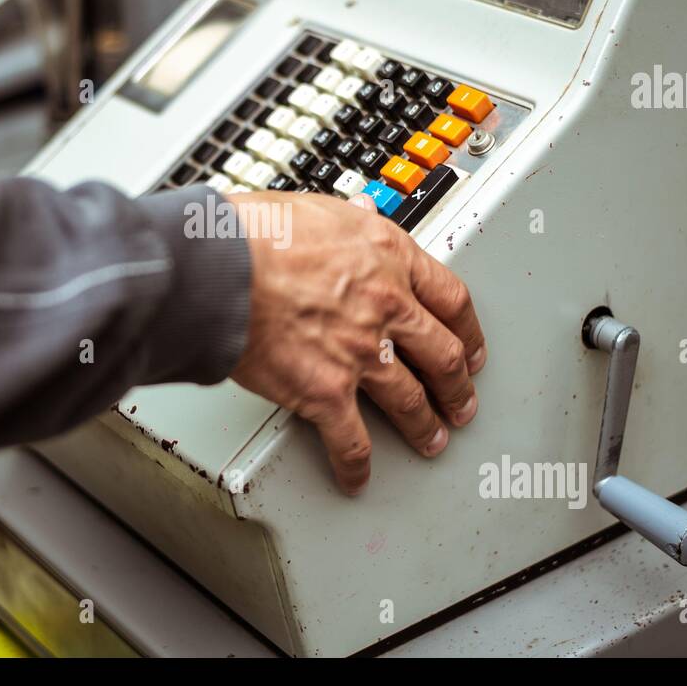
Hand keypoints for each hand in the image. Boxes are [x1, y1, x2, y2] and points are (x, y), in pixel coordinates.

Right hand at [230, 191, 485, 494]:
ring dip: (425, 425)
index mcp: (389, 257)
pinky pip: (351, 440)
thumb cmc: (253, 232)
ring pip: (410, 401)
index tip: (468, 344)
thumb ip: (352, 225)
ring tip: (431, 439)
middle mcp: (386, 305)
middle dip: (457, 384)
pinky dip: (357, 464)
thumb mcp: (321, 209)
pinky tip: (358, 476)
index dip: (467, 329)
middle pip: (443, 355)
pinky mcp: (325, 392)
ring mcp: (361, 353)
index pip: (450, 298)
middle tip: (460, 399)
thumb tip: (361, 221)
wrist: (217, 266)